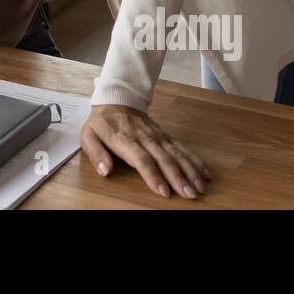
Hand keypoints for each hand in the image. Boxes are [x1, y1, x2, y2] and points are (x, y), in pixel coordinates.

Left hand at [79, 104, 211, 199]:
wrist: (116, 99)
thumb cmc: (101, 123)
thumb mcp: (88, 135)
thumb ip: (96, 154)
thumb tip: (105, 170)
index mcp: (124, 139)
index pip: (141, 159)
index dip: (153, 175)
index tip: (164, 191)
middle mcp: (144, 137)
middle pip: (164, 158)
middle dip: (178, 177)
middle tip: (190, 194)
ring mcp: (157, 136)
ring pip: (176, 153)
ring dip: (190, 170)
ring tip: (200, 187)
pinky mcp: (165, 135)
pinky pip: (182, 147)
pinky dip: (194, 159)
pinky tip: (205, 172)